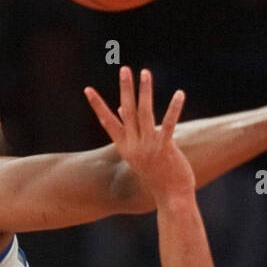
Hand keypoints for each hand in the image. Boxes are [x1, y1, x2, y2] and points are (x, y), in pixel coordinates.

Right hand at [84, 66, 191, 203]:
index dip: (97, 105)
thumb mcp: (139, 155)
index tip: (87, 89)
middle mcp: (134, 145)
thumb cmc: (157, 175)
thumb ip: (130, 132)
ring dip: (145, 91)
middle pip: (127, 111)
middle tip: (124, 69)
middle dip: (125, 89)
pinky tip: (179, 94)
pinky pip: (168, 124)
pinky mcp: (165, 149)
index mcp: (125, 147)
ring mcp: (148, 147)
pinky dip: (174, 108)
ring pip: (144, 113)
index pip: (107, 121)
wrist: (171, 197)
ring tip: (145, 72)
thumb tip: (119, 108)